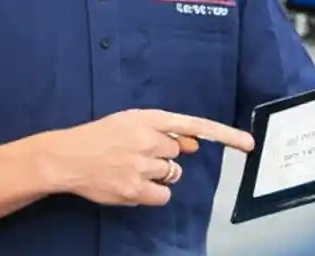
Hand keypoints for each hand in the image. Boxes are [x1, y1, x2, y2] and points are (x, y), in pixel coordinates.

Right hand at [37, 108, 254, 206]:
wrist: (67, 157)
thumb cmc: (99, 137)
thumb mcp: (130, 123)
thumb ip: (163, 131)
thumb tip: (193, 144)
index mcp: (147, 119)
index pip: (194, 125)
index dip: (224, 135)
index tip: (248, 144)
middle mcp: (148, 140)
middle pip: (177, 155)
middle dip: (164, 157)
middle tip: (137, 156)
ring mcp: (142, 167)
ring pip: (171, 175)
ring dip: (157, 175)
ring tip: (130, 169)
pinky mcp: (135, 190)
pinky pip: (163, 196)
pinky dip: (153, 193)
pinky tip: (132, 185)